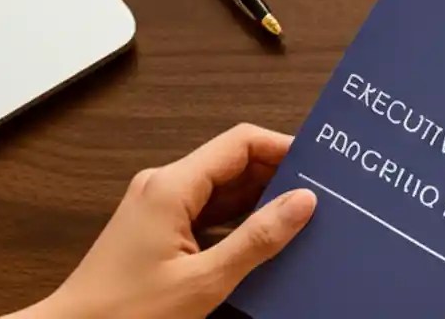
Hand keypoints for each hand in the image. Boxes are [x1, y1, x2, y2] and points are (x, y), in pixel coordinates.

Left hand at [4, 124, 316, 318]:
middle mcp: (163, 185)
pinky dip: (237, 221)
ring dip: (258, 201)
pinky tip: (262, 242)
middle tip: (318, 196)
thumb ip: (256, 239)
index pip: (240, 143)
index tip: (319, 165)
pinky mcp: (156, 228)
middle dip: (276, 176)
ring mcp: (157, 206)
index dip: (282, 148)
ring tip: (298, 220)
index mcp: (171, 185)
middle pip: (232, 162)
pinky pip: (207, 211)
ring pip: (222, 189)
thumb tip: (301, 202)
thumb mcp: (203, 281)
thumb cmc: (125, 313)